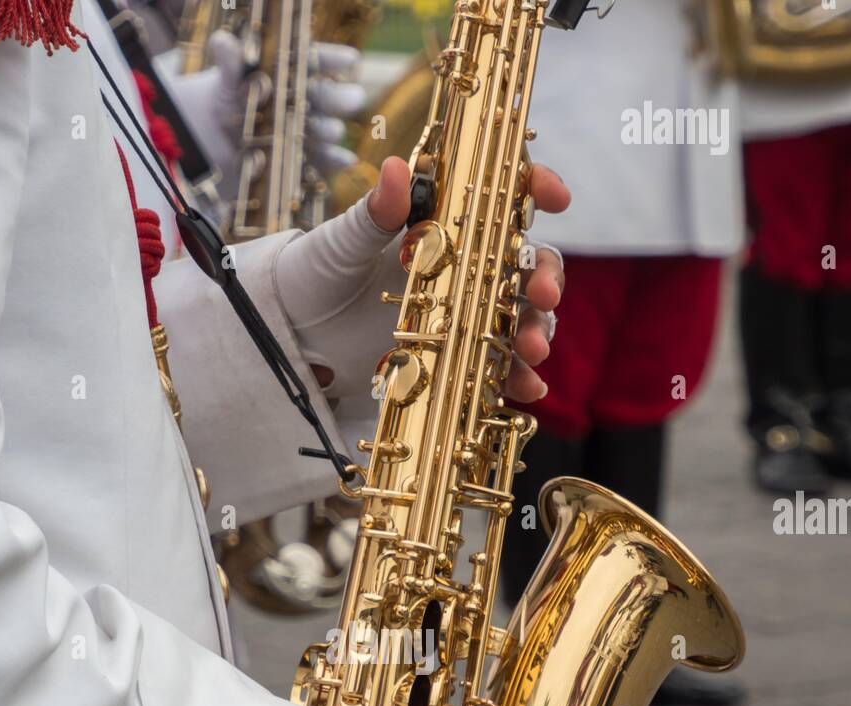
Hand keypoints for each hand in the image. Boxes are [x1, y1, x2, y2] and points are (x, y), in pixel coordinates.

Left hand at [155, 33, 366, 191]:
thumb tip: (223, 42)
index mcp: (291, 73)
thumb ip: (230, 62)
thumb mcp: (228, 78)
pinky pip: (323, 160)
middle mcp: (304, 101)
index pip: (315, 62)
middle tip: (354, 99)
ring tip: (331, 131)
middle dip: (339, 99)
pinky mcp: (303, 158)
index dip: (334, 60)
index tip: (352, 60)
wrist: (219, 135)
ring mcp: (306, 130)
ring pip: (327, 129)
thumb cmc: (228, 97)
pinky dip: (335, 160)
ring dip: (329, 130)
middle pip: (327, 97)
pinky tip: (346, 159)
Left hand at [276, 156, 568, 400]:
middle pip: (525, 262)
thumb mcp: (343, 243)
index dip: (535, 189)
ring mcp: (462, 311)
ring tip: (532, 351)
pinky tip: (528, 390)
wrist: (295, 334)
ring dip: (537, 330)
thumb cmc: (317, 274)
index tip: (556, 197)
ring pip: (520, 315)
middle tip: (543, 294)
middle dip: (545, 276)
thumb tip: (396, 170)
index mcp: (444, 222)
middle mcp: (463, 264)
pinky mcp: (454, 353)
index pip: (501, 196)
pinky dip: (517, 378)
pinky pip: (497, 365)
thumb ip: (374, 212)